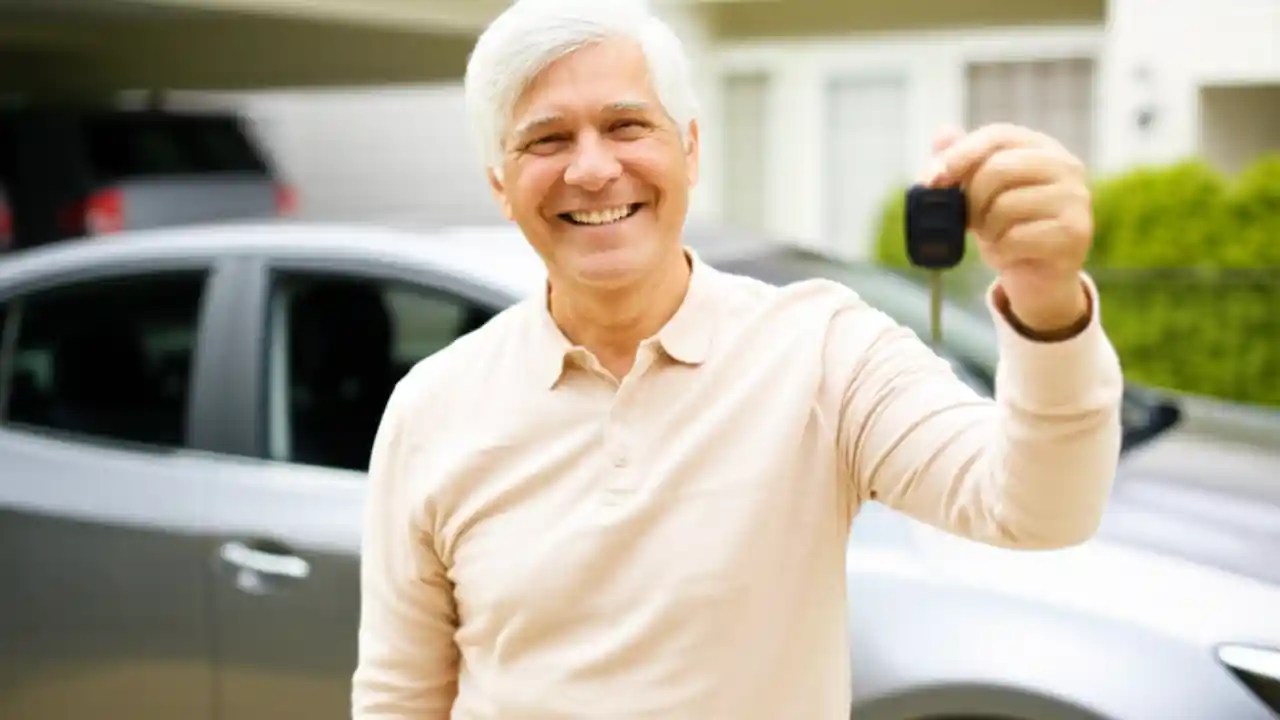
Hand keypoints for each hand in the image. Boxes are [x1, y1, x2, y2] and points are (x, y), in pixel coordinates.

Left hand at [924, 124, 1091, 336]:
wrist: (1040, 277)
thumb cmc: (1009, 227)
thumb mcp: (981, 193)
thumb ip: (963, 162)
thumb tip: (941, 133)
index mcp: (1042, 148)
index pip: (998, 135)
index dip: (959, 154)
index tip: (928, 179)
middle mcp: (1066, 166)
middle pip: (997, 169)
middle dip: (971, 200)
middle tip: (971, 221)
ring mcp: (1075, 199)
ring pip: (1004, 206)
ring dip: (987, 231)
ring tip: (996, 238)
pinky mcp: (1074, 233)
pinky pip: (1015, 238)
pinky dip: (1000, 251)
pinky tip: (1009, 254)